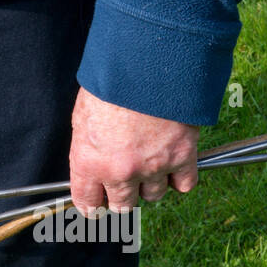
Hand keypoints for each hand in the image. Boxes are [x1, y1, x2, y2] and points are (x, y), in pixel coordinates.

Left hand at [68, 87, 198, 214]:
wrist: (148, 61)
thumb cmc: (111, 81)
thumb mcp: (83, 114)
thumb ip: (89, 148)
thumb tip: (93, 165)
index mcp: (89, 162)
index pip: (88, 204)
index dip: (92, 205)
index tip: (97, 202)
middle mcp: (120, 171)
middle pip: (123, 206)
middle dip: (122, 195)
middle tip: (125, 180)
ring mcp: (153, 167)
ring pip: (153, 196)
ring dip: (151, 184)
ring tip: (150, 162)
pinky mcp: (182, 156)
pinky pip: (184, 184)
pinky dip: (179, 177)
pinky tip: (174, 163)